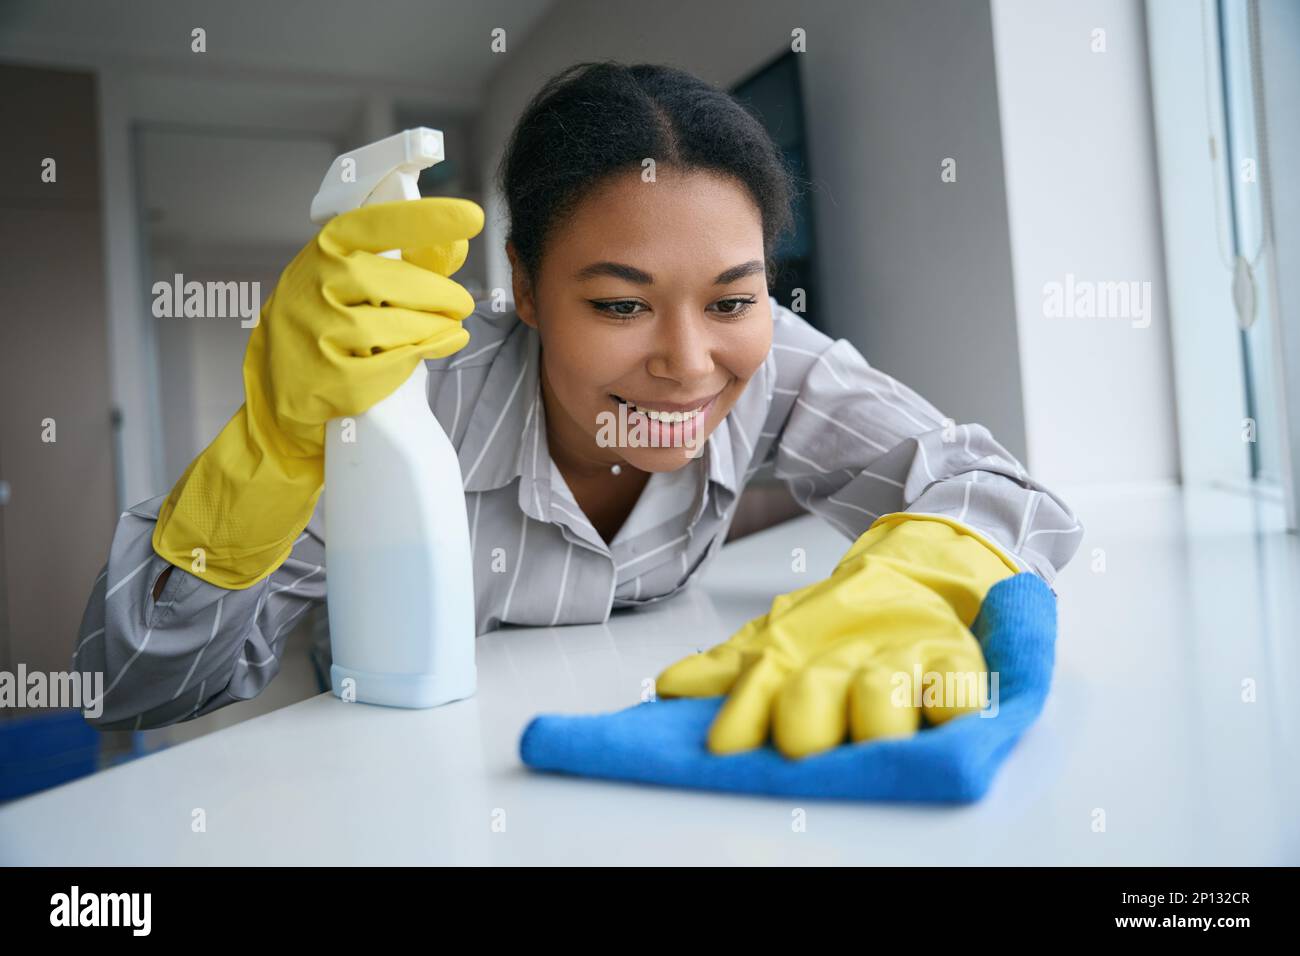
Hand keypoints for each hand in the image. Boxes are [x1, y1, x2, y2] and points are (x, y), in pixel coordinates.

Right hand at [250, 196, 483, 455]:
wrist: (279, 380)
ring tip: (449, 326)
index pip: (377, 224)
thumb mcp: (347, 276)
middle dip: (441, 294)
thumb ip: (398, 260)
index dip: (426, 220)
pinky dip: (423, 354)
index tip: (472, 216)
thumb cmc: (326, 316)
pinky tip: (440, 345)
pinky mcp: (331, 377)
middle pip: (397, 283)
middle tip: (463, 303)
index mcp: (325, 249)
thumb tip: (455, 245)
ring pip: (399, 327)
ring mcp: (320, 332)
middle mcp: (316, 285)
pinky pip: (392, 364)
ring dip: (435, 327)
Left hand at [655, 514, 1017, 757]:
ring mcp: (899, 661)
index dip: (741, 719)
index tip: (726, 745)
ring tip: (878, 731)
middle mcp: (842, 662)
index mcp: (793, 659)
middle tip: (805, 741)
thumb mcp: (778, 641)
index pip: (756, 691)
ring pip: (877, 698)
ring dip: (875, 717)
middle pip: (810, 702)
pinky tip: (942, 710)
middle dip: (805, 724)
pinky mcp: (955, 660)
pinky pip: (956, 690)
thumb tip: (669, 686)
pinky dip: (951, 703)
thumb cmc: (840, 623)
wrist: (916, 572)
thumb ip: (726, 668)